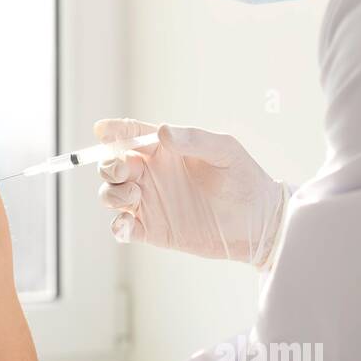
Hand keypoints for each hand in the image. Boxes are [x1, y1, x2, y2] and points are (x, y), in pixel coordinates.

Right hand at [95, 118, 288, 268]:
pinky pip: (122, 227)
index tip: (102, 131)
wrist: (258, 223)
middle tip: (122, 169)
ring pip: (111, 194)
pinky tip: (125, 225)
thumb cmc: (244, 179)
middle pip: (113, 164)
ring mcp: (150, 202)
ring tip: (132, 195)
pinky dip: (116, 227)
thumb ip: (194, 139)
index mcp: (165, 150)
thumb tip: (161, 132)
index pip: (131, 135)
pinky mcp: (152, 230)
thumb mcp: (224, 150)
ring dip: (110, 193)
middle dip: (107, 164)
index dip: (114, 131)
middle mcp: (152, 174)